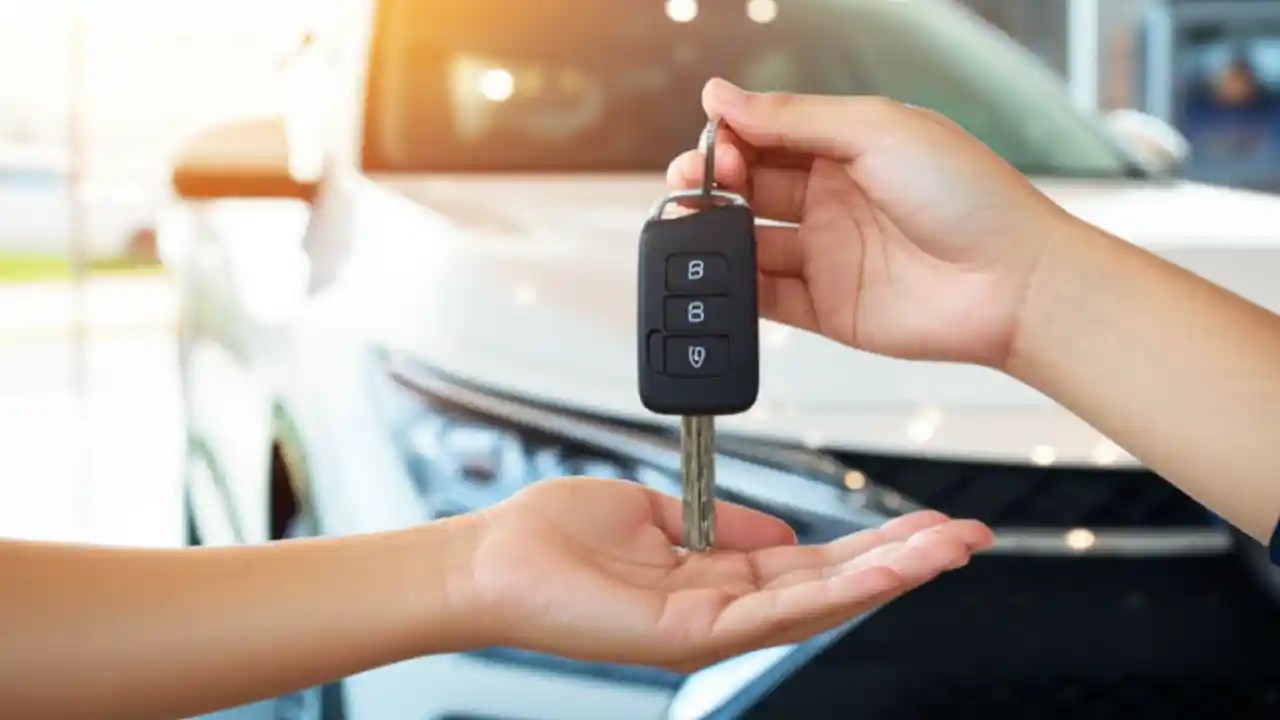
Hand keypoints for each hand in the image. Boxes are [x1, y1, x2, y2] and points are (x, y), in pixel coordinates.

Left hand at [455, 478, 991, 670]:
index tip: (922, 525)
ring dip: (886, 576)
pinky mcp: (687, 635)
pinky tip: (880, 571)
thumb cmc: (554, 537)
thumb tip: (777, 530)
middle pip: (828, 588)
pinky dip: (834, 590)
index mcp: (713, 579)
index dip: (870, 547)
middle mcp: (720, 611)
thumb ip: (720, 522)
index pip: (810, 566)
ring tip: (946, 549)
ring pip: (816, 605)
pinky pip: (773, 613)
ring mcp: (707, 630)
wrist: (491, 560)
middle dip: (901, 563)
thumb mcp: (653, 511)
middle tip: (966, 538)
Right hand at [667, 78, 1077, 366]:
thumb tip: (722, 95)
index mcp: (847, 147)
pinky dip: (734, 288)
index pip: (766, 135)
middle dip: (712, 181)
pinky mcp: (826, 307)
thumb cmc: (969, 196)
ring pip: (748, 242)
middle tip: (697, 182)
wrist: (1014, 282)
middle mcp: (832, 199)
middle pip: (749, 187)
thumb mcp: (877, 130)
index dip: (731, 136)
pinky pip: (765, 298)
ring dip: (714, 233)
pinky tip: (718, 274)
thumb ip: (793, 117)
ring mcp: (827, 254)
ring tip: (693, 225)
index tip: (712, 140)